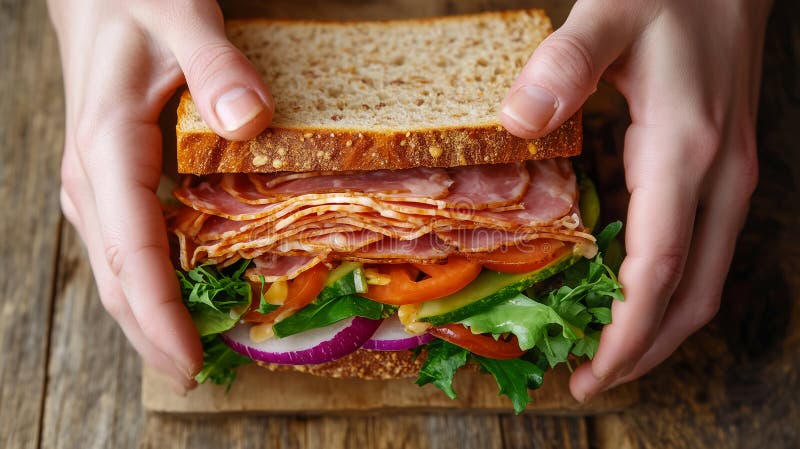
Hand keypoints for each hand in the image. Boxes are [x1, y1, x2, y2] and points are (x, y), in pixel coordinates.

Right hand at [48, 0, 272, 391]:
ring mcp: (97, 183)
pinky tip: (180, 298)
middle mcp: (93, 178)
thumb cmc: (135, 0)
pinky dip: (150, 282)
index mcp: (109, 147)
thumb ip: (216, 65)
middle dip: (153, 334)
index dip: (159, 315)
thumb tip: (248, 122)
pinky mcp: (110, 180)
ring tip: (192, 352)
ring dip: (150, 315)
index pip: (133, 251)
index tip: (190, 362)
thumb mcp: (181, 14)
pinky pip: (127, 245)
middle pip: (118, 277)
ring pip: (118, 268)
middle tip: (197, 377)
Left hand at [500, 0, 769, 400]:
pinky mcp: (722, 166)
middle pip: (693, 292)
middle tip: (593, 379)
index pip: (662, 267)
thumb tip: (517, 121)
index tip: (593, 372)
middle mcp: (719, 173)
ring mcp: (728, 173)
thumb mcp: (612, 11)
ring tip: (608, 350)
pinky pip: (698, 246)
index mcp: (687, 149)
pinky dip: (666, 286)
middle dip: (646, 348)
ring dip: (659, 325)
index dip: (629, 332)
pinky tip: (626, 290)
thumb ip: (564, 63)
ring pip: (704, 276)